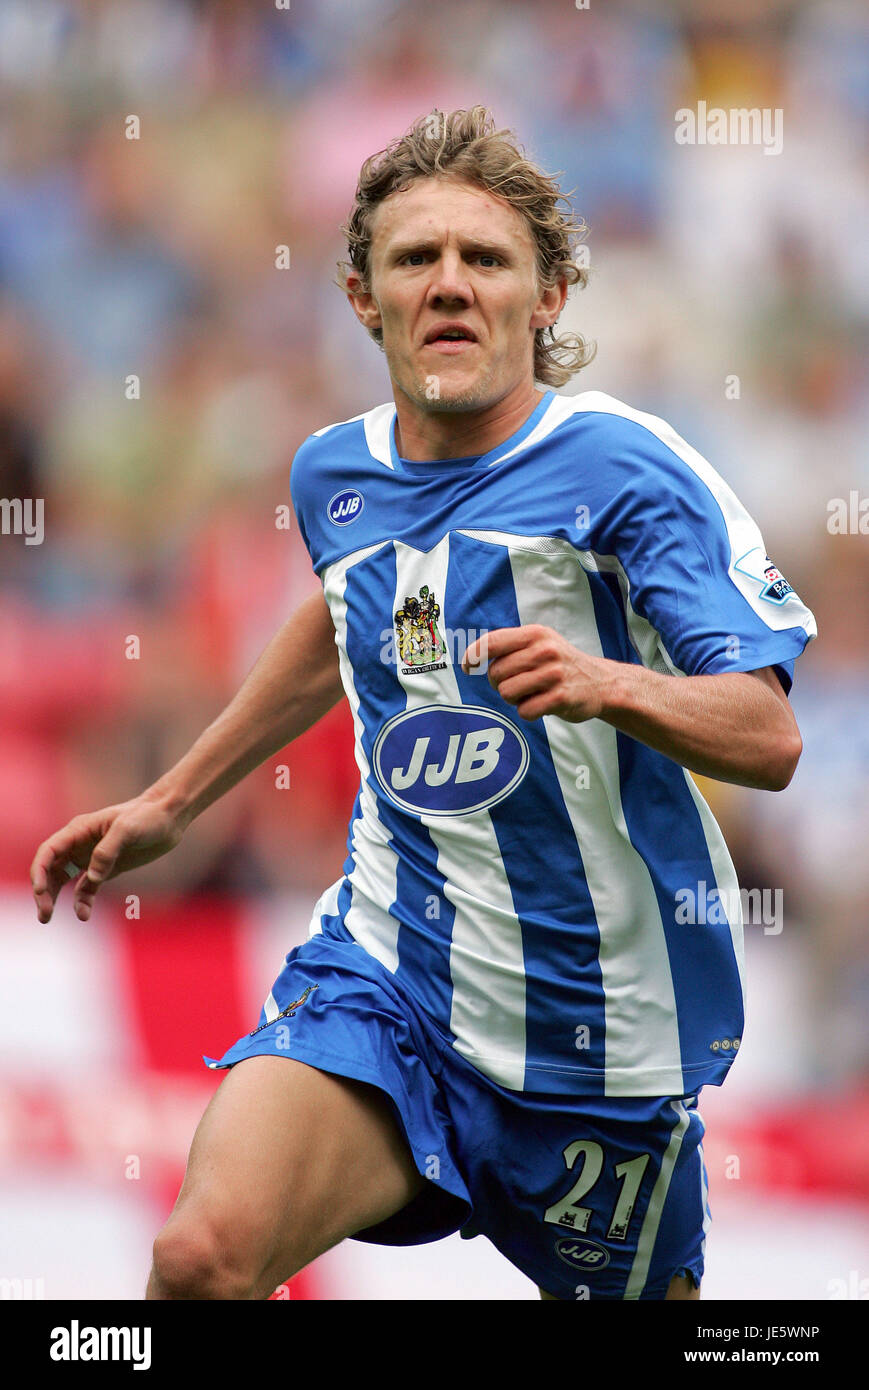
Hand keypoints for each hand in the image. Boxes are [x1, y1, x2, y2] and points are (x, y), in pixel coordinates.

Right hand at [30, 793, 187, 922]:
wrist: (168, 817)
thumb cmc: (147, 816)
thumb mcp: (128, 829)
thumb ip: (108, 851)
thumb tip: (93, 877)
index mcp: (79, 830)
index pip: (49, 851)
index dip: (39, 871)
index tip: (40, 892)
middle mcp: (80, 844)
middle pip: (51, 868)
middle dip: (43, 891)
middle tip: (44, 914)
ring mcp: (91, 857)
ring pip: (62, 880)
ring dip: (54, 898)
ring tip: (47, 918)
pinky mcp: (105, 869)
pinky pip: (86, 888)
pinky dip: (82, 901)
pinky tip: (83, 914)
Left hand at [461, 624, 610, 722]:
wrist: (601, 682)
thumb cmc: (560, 663)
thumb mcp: (540, 642)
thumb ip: (510, 646)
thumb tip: (472, 657)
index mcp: (536, 634)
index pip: (492, 642)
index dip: (473, 655)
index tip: (467, 666)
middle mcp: (545, 651)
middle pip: (495, 673)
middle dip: (500, 683)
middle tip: (519, 684)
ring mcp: (553, 674)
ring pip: (507, 693)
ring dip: (514, 699)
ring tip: (531, 694)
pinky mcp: (560, 697)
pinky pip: (525, 711)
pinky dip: (528, 712)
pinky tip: (542, 705)